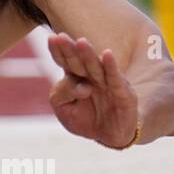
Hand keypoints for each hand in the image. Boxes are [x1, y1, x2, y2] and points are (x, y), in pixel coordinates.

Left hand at [46, 33, 139, 147]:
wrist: (109, 136)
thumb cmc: (85, 119)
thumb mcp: (64, 108)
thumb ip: (62, 93)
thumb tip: (79, 85)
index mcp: (76, 77)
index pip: (65, 61)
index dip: (58, 51)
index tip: (51, 38)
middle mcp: (92, 76)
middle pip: (79, 61)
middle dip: (70, 49)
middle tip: (61, 37)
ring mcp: (107, 83)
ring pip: (95, 67)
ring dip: (88, 55)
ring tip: (81, 42)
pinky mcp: (122, 92)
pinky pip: (115, 78)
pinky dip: (111, 66)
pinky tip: (107, 54)